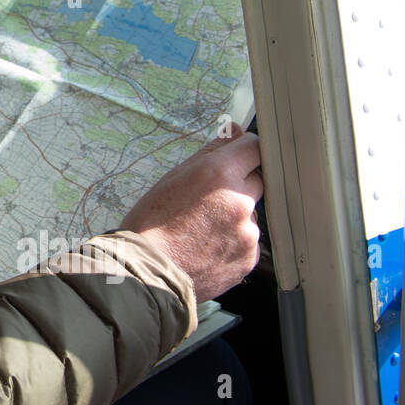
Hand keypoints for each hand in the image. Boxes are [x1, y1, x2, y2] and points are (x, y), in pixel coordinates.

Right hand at [119, 122, 262, 302]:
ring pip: (250, 213)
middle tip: (207, 199)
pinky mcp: (250, 257)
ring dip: (234, 215)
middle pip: (256, 180)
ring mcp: (248, 232)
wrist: (148, 274)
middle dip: (238, 184)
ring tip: (201, 229)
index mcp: (219, 174)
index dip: (241, 151)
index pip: (253, 147)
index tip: (234, 158)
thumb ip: (211, 151)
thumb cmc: (152, 224)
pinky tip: (207, 246)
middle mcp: (240, 200)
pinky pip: (248, 240)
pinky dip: (233, 241)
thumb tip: (234, 130)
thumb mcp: (175, 177)